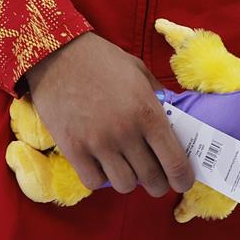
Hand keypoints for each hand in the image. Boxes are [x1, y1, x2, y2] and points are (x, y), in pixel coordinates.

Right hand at [21, 33, 194, 197]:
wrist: (57, 54)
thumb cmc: (101, 59)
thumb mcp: (138, 70)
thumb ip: (159, 96)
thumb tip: (173, 119)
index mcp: (148, 112)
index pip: (175, 162)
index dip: (182, 179)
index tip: (182, 181)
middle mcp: (126, 132)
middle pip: (152, 179)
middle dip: (158, 182)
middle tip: (155, 176)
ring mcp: (98, 144)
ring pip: (125, 185)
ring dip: (129, 180)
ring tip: (126, 167)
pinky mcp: (73, 150)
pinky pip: (94, 182)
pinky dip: (101, 178)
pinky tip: (101, 164)